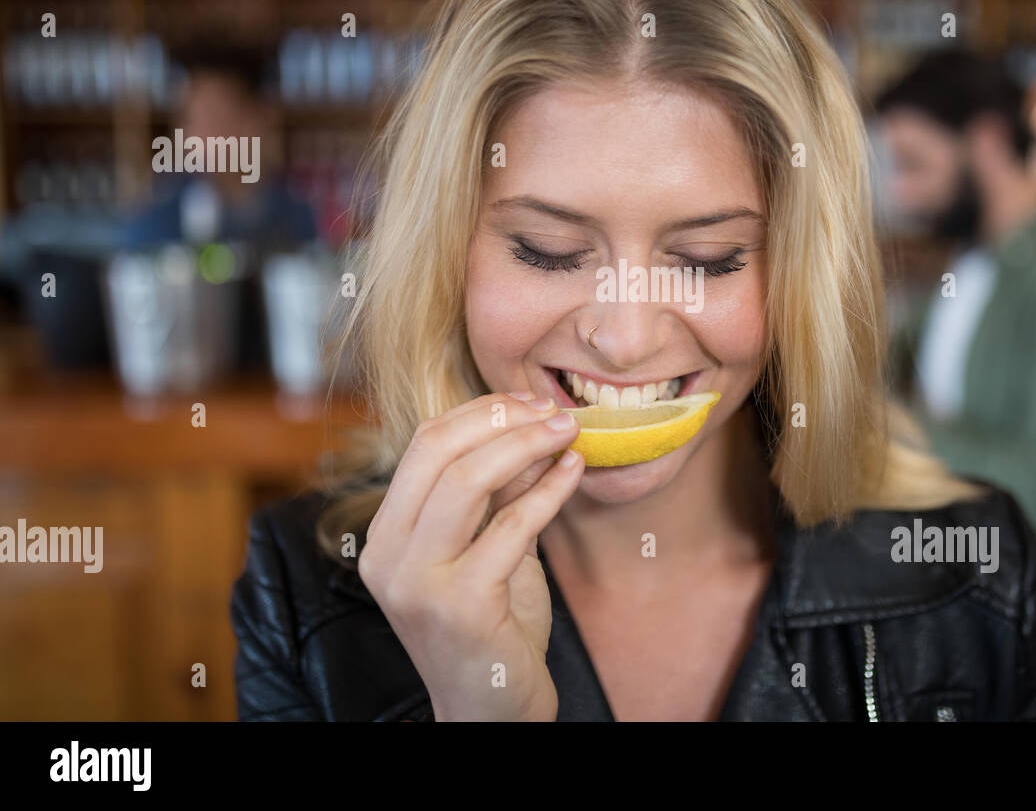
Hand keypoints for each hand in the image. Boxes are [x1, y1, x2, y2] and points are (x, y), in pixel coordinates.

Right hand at [358, 391, 582, 720]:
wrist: (491, 711)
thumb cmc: (490, 628)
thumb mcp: (486, 549)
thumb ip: (496, 493)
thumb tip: (529, 423)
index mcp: (384, 537)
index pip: (421, 445)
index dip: (477, 412)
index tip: (526, 400)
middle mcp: (388, 557)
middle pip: (439, 453)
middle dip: (503, 420)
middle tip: (554, 410)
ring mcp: (419, 583)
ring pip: (468, 482)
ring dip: (527, 446)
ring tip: (569, 431)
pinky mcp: (462, 606)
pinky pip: (512, 526)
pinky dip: (550, 490)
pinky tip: (574, 472)